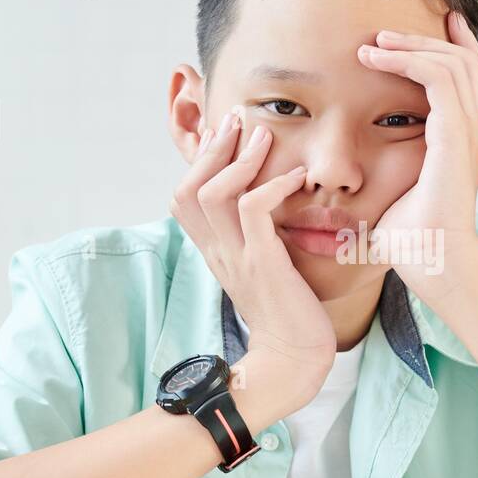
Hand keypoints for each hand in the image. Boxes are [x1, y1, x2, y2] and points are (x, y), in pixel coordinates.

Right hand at [168, 111, 335, 409]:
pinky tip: (295, 176)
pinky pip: (255, 212)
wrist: (294, 359)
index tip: (224, 135)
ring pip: (215, 194)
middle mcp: (218, 253)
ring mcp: (238, 259)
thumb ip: (256, 237)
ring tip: (265, 135)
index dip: (199, 162)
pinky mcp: (264, 265)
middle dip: (213, 148)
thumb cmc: (289, 312)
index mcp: (214, 252)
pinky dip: (272, 186)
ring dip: (240, 158)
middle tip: (239, 119)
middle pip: (189, 189)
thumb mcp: (263, 267)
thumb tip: (266, 204)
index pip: (183, 198)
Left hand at [356, 10, 477, 304]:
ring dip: (413, 45)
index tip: (420, 32)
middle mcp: (472, 134)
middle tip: (388, 29)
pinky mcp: (454, 137)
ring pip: (453, 64)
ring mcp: (467, 134)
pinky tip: (375, 57)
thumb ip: (376, 189)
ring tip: (376, 41)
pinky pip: (439, 80)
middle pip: (465, 65)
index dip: (451, 52)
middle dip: (430, 40)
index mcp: (462, 144)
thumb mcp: (388, 203)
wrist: (432, 265)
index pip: (467, 83)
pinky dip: (410, 60)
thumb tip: (333, 203)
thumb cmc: (410, 244)